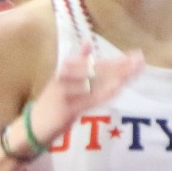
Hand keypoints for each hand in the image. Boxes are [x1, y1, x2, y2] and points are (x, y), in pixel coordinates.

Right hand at [24, 42, 144, 147]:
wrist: (31, 128)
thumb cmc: (49, 104)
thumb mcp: (61, 79)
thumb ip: (76, 61)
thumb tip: (87, 42)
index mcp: (66, 69)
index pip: (96, 62)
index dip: (117, 59)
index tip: (135, 55)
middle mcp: (65, 77)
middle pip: (98, 68)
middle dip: (121, 65)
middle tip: (140, 59)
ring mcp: (66, 92)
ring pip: (96, 82)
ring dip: (117, 76)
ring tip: (135, 70)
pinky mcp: (66, 108)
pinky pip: (90, 99)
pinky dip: (105, 92)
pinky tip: (118, 87)